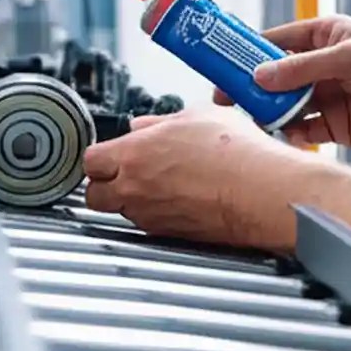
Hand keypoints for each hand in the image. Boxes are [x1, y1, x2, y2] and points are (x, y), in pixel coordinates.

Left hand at [82, 108, 320, 251]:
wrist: (261, 191)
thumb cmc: (236, 152)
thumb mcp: (197, 116)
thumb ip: (160, 121)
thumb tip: (143, 126)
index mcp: (134, 154)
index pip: (89, 160)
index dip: (100, 156)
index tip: (111, 152)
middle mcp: (135, 189)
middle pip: (94, 195)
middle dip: (105, 185)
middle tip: (125, 173)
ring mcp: (152, 215)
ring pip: (122, 213)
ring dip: (131, 201)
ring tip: (158, 185)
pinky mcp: (171, 234)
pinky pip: (149, 225)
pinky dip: (156, 215)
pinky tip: (179, 200)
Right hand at [218, 15, 350, 151]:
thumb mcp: (348, 59)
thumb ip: (303, 68)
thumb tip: (261, 75)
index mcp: (326, 35)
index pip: (278, 40)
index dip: (250, 50)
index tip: (223, 60)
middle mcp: (322, 64)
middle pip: (276, 74)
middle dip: (252, 85)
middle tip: (225, 96)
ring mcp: (326, 95)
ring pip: (285, 103)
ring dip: (269, 111)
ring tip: (253, 117)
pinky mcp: (333, 124)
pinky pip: (302, 129)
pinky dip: (291, 132)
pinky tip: (286, 134)